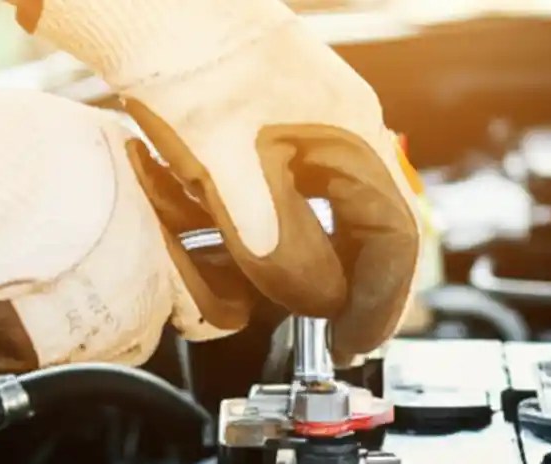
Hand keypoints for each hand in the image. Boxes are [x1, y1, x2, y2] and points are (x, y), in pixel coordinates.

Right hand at [0, 49, 219, 373]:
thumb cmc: (30, 156)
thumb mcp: (120, 150)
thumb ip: (150, 187)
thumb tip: (156, 188)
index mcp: (162, 271)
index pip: (209, 314)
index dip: (204, 303)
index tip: (203, 301)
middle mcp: (126, 318)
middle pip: (145, 329)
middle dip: (132, 303)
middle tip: (97, 262)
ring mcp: (71, 344)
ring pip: (93, 344)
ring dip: (80, 317)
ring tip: (46, 267)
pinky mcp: (13, 359)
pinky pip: (34, 352)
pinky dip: (27, 326)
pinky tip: (10, 283)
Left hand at [19, 0, 422, 361]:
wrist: (154, 7)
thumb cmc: (190, 69)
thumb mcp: (232, 175)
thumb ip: (281, 248)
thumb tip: (320, 301)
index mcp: (354, 139)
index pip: (396, 238)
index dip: (379, 301)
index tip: (351, 343)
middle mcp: (350, 130)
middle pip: (376, 228)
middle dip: (356, 287)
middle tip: (331, 335)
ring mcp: (322, 124)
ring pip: (343, 213)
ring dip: (327, 261)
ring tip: (301, 300)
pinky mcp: (289, 122)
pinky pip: (313, 192)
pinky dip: (299, 232)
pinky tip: (268, 248)